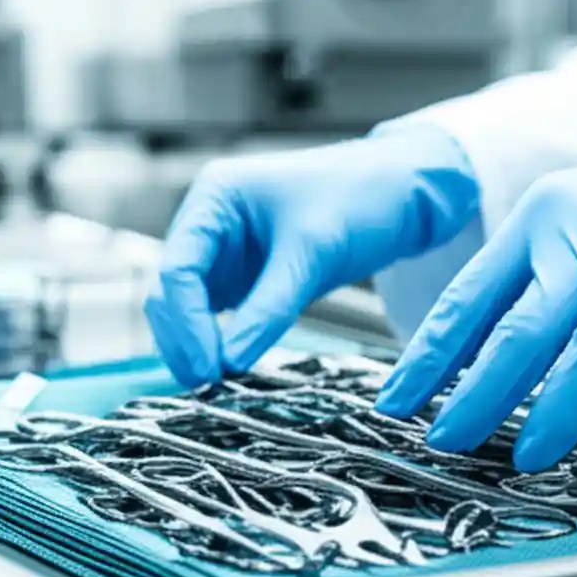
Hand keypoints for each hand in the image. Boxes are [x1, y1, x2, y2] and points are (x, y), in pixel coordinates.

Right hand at [147, 125, 477, 386]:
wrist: (404, 192)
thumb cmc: (361, 197)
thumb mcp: (314, 252)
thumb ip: (269, 307)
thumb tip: (230, 362)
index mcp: (214, 198)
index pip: (177, 267)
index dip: (186, 322)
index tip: (209, 366)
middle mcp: (210, 223)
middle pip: (172, 290)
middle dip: (185, 337)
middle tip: (209, 384)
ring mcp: (224, 252)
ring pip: (188, 308)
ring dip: (197, 344)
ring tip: (219, 383)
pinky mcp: (245, 277)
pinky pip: (218, 315)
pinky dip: (220, 342)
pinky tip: (232, 367)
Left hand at [375, 111, 576, 470]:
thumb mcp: (568, 221)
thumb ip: (521, 284)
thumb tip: (461, 361)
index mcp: (538, 223)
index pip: (468, 299)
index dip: (426, 358)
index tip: (394, 404)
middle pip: (522, 329)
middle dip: (477, 395)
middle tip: (446, 442)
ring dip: (557, 410)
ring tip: (529, 458)